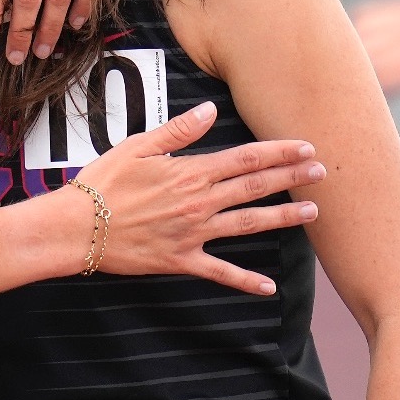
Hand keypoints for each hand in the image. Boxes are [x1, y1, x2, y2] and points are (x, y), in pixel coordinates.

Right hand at [70, 102, 323, 294]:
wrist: (76, 228)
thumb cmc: (102, 183)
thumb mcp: (138, 146)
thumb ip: (178, 132)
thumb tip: (211, 111)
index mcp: (191, 172)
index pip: (246, 158)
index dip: (279, 152)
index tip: (306, 146)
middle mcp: (199, 202)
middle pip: (256, 187)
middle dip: (293, 178)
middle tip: (324, 173)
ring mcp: (193, 233)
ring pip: (248, 224)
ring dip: (283, 217)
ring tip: (313, 212)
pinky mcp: (181, 261)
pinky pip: (220, 272)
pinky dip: (245, 281)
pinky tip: (269, 288)